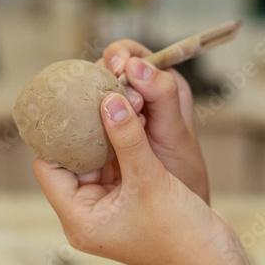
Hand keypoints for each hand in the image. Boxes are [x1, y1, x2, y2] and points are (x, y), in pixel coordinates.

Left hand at [34, 93, 248, 264]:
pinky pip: (121, 159)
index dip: (57, 136)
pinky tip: (135, 113)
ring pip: (100, 155)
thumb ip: (127, 138)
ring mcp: (112, 203)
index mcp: (81, 219)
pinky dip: (126, 138)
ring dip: (108, 128)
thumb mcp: (148, 180)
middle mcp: (91, 211)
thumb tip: (109, 101)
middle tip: (97, 92)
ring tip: (117, 96)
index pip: (50, 168)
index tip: (67, 105)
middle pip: (74, 158)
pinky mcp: (132, 195)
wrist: (212, 256)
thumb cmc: (179, 233)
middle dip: (87, 126)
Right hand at [96, 39, 209, 202]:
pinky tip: (83, 134)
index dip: (121, 54)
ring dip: (93, 103)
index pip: (133, 53)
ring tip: (105, 120)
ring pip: (93, 94)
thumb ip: (162, 96)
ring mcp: (116, 115)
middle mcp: (138, 95)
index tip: (118, 67)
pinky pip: (86, 120)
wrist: (175, 211)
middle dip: (103, 78)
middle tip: (108, 97)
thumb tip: (137, 64)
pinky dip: (82, 124)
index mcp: (161, 84)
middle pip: (107, 70)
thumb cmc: (182, 171)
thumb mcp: (174, 132)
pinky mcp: (99, 136)